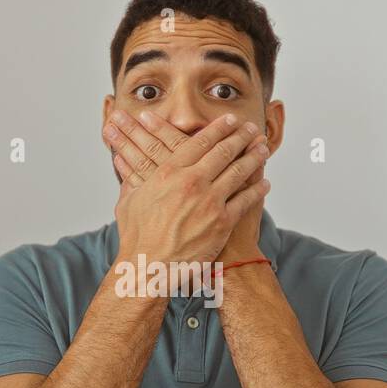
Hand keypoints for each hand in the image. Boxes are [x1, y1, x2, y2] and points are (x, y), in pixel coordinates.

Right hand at [104, 110, 270, 265]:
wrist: (149, 267)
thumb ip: (132, 178)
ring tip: (263, 148)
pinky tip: (264, 182)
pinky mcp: (222, 223)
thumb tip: (122, 162)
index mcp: (169, 172)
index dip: (218, 128)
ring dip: (253, 157)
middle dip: (240, 137)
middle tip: (251, 128)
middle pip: (223, 151)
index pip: (199, 142)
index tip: (229, 120)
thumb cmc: (137, 237)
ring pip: (238, 171)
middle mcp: (191, 182)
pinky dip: (257, 189)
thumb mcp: (129, 201)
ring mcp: (209, 202)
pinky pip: (245, 200)